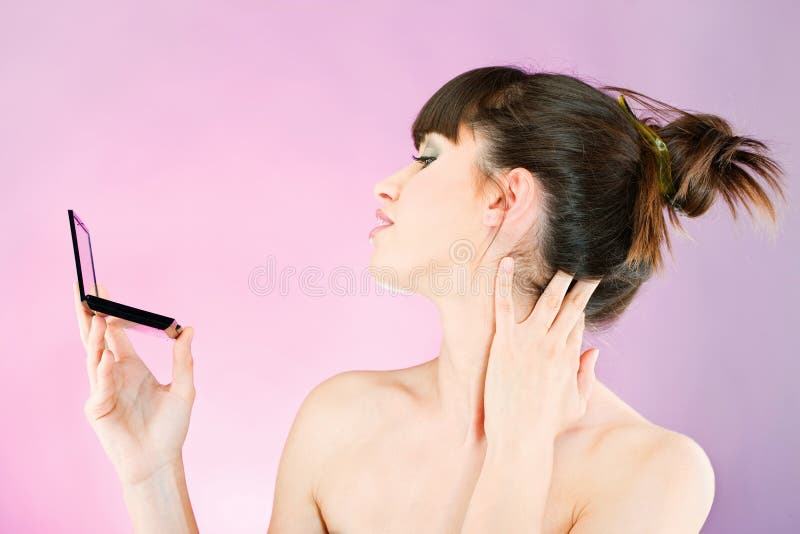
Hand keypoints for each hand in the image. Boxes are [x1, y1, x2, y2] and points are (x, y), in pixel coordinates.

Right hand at [74, 281, 195, 485]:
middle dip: (89, 316)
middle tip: (85, 292)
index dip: (110, 313)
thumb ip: (184, 359)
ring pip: (95, 357)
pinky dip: (104, 371)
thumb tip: (189, 329)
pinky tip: (107, 358)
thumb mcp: (183, 389)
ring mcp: (103, 390)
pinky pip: (100, 385)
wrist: (160, 460)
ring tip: (96, 318)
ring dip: (95, 338)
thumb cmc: (170, 428)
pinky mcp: (98, 408)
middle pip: (97, 340)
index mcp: (132, 366)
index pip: (116, 333)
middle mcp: (114, 374)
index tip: (104, 290)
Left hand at [482, 257, 600, 443]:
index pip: (578, 321)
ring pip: (546, 300)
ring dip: (556, 276)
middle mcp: (553, 345)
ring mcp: (529, 342)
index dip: (582, 301)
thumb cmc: (546, 426)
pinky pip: (503, 306)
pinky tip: (506, 262)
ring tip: (562, 256)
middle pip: (571, 305)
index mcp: (569, 358)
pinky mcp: (505, 344)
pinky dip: (504, 282)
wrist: (521, 440)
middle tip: (587, 259)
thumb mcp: (576, 403)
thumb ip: (586, 376)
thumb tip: (594, 352)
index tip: (588, 282)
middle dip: (581, 281)